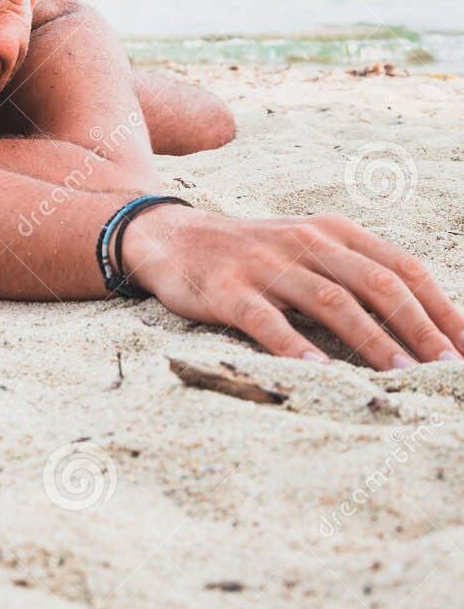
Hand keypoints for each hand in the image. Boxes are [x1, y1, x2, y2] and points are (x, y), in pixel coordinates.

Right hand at [124, 204, 463, 370]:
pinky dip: (298, 348)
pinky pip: (269, 322)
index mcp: (334, 232)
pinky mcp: (228, 290)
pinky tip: (321, 374)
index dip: (442, 308)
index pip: (403, 268)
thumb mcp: (308, 250)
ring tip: (405, 376)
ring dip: (373, 341)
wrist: (171, 238)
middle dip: (421, 330)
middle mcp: (306, 242)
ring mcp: (266, 265)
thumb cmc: (253, 255)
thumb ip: (355, 275)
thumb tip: (420, 326)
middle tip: (449, 370)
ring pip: (332, 302)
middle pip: (377, 284)